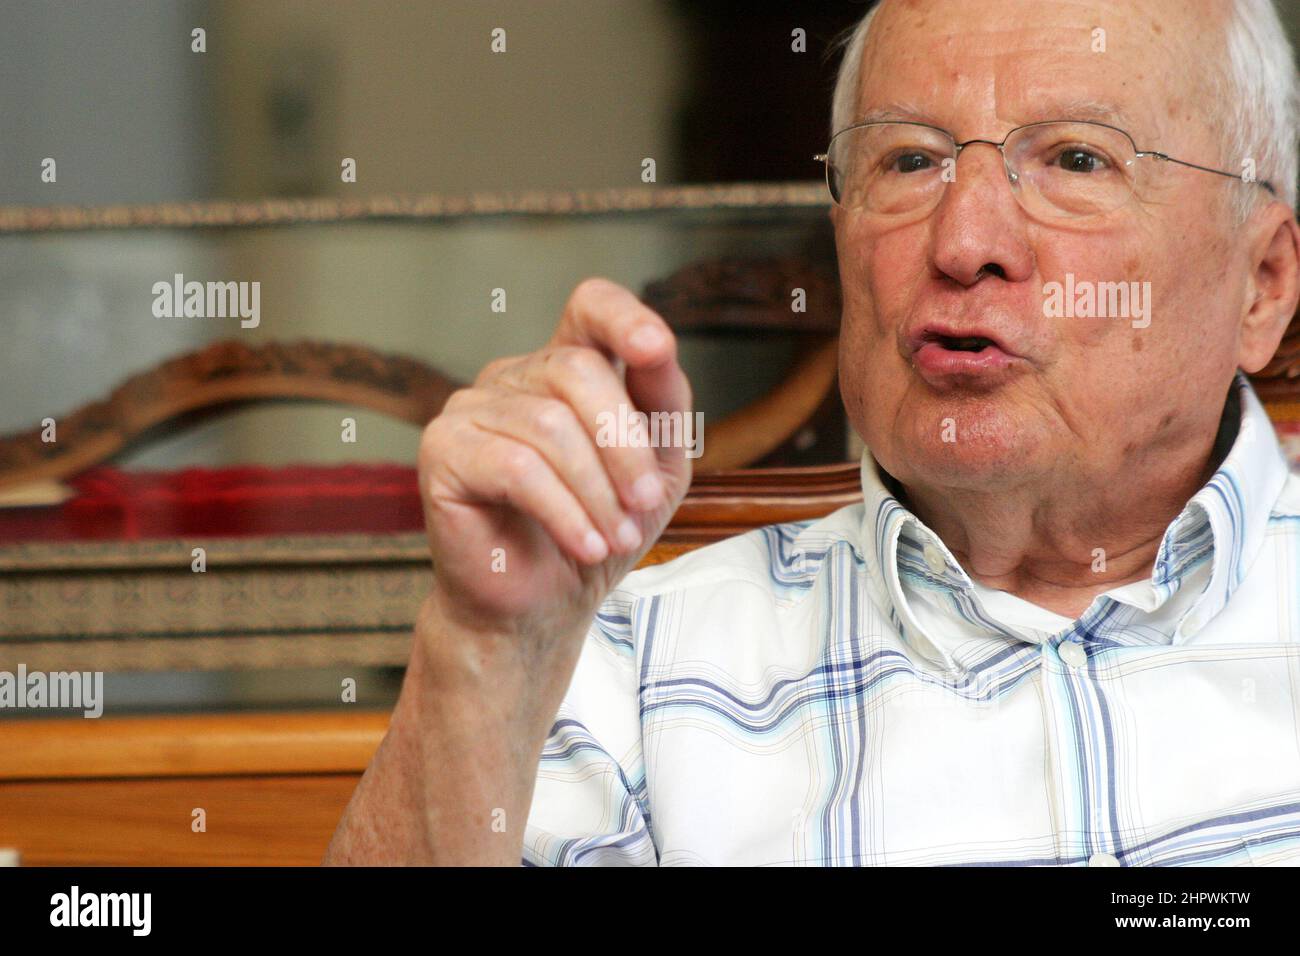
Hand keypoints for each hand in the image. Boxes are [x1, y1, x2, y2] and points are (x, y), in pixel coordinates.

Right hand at [417, 277, 693, 654]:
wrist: (541, 607)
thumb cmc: (598, 531)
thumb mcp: (657, 468)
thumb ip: (662, 403)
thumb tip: (658, 345)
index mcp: (565, 369)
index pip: (589, 307)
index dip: (623, 316)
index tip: (656, 348)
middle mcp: (513, 377)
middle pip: (577, 368)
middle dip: (623, 444)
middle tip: (642, 505)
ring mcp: (470, 408)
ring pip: (549, 424)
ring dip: (597, 492)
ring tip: (614, 538)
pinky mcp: (442, 452)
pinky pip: (517, 468)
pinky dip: (564, 512)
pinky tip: (586, 545)